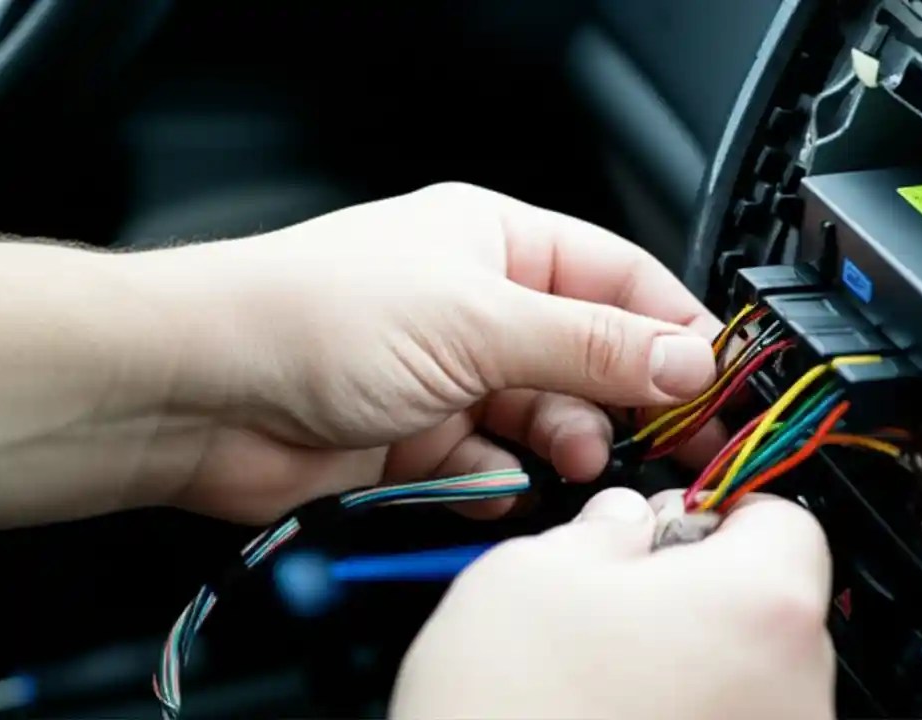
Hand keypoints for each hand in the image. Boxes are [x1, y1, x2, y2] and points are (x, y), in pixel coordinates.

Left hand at [0, 185, 725, 527]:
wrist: (200, 396)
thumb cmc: (310, 316)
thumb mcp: (477, 320)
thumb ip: (590, 345)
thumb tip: (685, 357)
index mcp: (499, 244)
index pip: (619, 281)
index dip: (676, 328)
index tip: (721, 378)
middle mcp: (480, 308)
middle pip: (593, 355)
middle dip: (632, 397)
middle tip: (680, 439)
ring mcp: (453, 377)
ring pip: (550, 418)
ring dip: (567, 444)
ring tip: (570, 460)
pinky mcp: (425, 442)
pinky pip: (497, 469)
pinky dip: (504, 483)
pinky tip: (496, 482)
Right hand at [391, 488, 834, 719]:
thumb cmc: (512, 716)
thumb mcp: (531, 571)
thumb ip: (602, 528)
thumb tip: (626, 522)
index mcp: (760, 605)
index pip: (785, 520)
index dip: (719, 511)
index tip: (671, 524)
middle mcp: (796, 689)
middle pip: (769, 604)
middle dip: (700, 590)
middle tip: (617, 600)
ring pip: (750, 676)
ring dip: (693, 663)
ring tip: (604, 679)